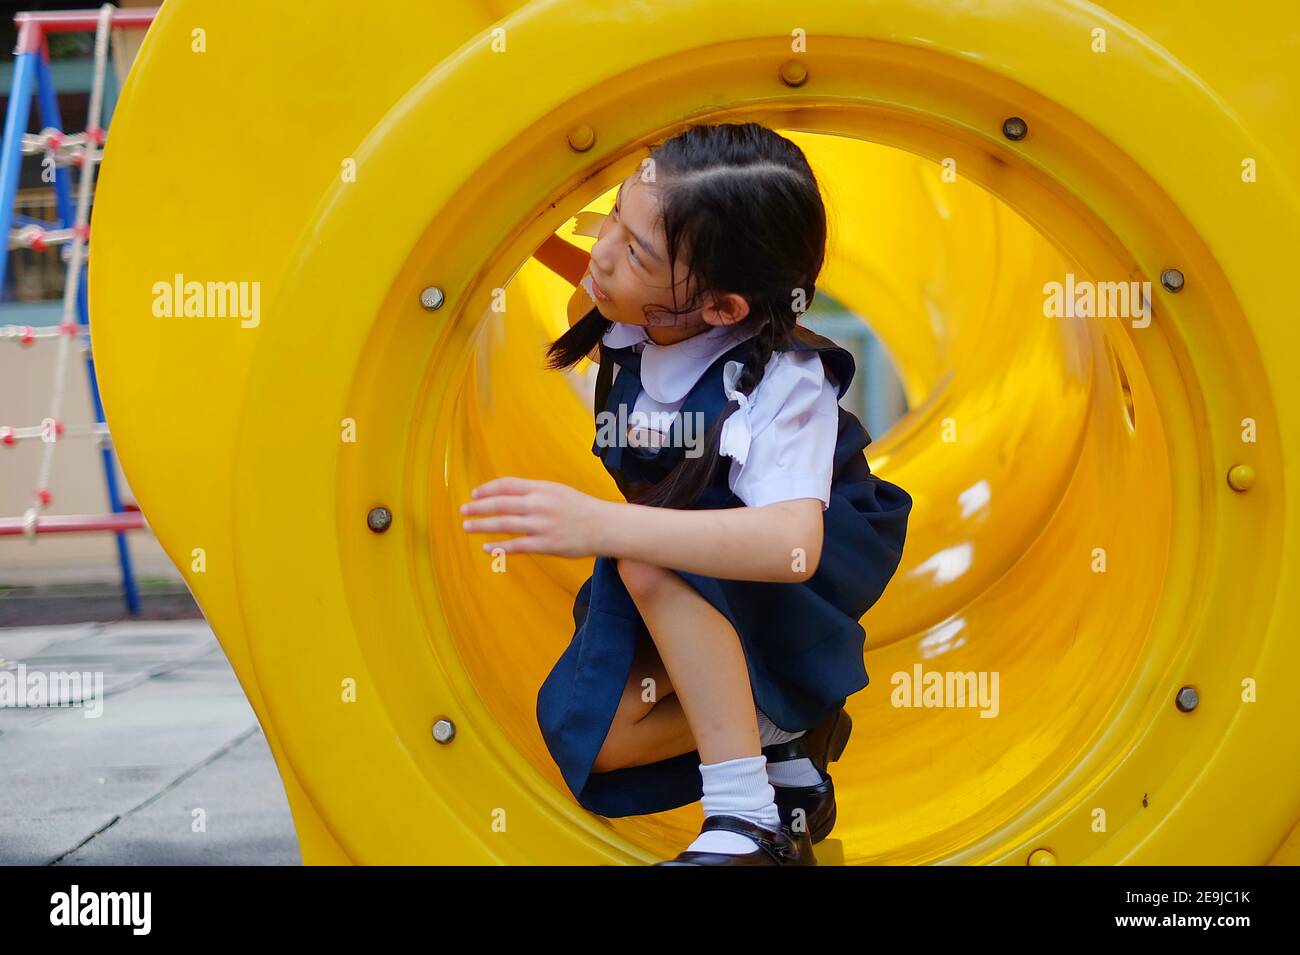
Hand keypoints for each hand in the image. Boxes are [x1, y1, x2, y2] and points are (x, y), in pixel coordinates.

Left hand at [460, 477, 610, 556]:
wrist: (604, 526)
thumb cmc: (581, 508)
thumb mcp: (558, 491)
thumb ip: (535, 492)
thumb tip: (510, 495)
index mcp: (541, 489)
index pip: (506, 485)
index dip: (487, 489)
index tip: (474, 494)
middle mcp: (538, 505)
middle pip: (500, 504)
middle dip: (478, 507)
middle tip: (463, 510)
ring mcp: (540, 525)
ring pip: (503, 524)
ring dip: (481, 526)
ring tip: (467, 526)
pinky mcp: (545, 544)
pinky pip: (516, 546)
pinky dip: (498, 547)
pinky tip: (486, 548)